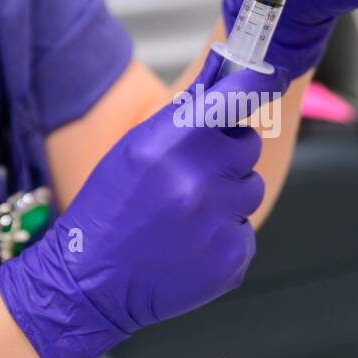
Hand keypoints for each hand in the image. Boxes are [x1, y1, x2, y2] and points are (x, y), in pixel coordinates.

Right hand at [0, 53, 289, 357]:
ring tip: (189, 214)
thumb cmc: (109, 211)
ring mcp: (217, 222)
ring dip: (228, 197)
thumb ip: (181, 115)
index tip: (267, 78)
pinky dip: (224, 237)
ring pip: (251, 190)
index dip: (251, 87)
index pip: (230, 100)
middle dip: (228, 155)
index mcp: (167, 147)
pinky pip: (245, 231)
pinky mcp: (230, 257)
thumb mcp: (132, 151)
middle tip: (197, 172)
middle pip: (247, 146)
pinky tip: (191, 245)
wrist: (90, 284)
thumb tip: (222, 74)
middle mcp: (196, 181)